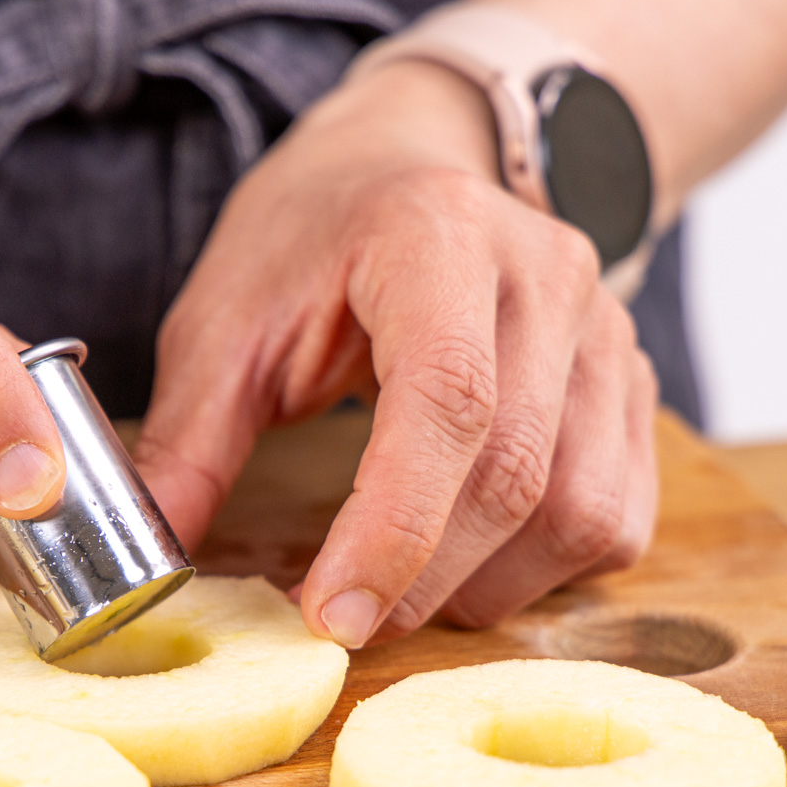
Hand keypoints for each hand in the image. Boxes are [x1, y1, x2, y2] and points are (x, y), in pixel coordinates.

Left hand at [134, 59, 657, 646]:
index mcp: (437, 239)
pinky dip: (544, 574)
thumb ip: (191, 441)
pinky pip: (617, 521)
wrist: (409, 166)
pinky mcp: (632, 389)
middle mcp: (546, 278)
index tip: (329, 614)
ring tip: (400, 589)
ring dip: (483, 588)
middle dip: (420, 579)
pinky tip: (470, 562)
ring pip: (578, 513)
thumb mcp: (226, 321)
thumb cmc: (313, 242)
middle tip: (340, 619)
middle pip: (514, 474)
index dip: (393, 527)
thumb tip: (153, 567)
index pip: (447, 400)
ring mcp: (607, 334)